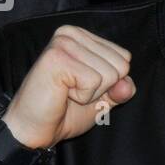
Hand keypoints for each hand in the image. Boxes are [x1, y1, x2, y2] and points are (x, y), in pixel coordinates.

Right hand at [2, 25, 135, 149]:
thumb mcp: (103, 99)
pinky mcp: (57, 58)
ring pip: (109, 73)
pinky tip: (62, 93)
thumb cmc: (65, 113)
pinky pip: (93, 81)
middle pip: (120, 65)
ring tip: (66, 92)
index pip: (124, 57)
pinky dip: (82, 96)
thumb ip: (121, 89)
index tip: (83, 87)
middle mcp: (71, 34)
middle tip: (73, 92)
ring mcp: (63, 43)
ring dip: (91, 93)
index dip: (110, 83)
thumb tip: (127, 84)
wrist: (36, 130)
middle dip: (102, 89)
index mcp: (82, 37)